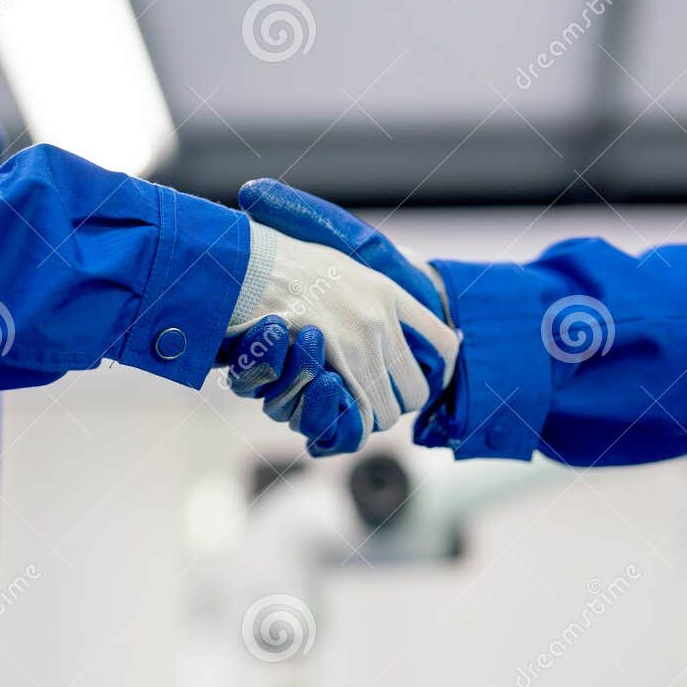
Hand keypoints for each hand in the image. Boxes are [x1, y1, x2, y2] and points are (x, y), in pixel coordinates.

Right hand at [222, 180, 458, 454]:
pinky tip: (334, 419)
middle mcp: (380, 319)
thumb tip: (386, 300)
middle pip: (417, 389)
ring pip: (388, 411)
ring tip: (348, 412)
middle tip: (372, 402)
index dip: (438, 369)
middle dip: (397, 403)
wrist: (243, 261)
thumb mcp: (340, 261)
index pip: (443, 343)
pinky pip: (360, 414)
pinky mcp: (331, 362)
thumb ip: (367, 287)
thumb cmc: (280, 262)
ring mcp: (358, 342)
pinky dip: (349, 426)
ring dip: (369, 419)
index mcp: (387, 292)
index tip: (426, 378)